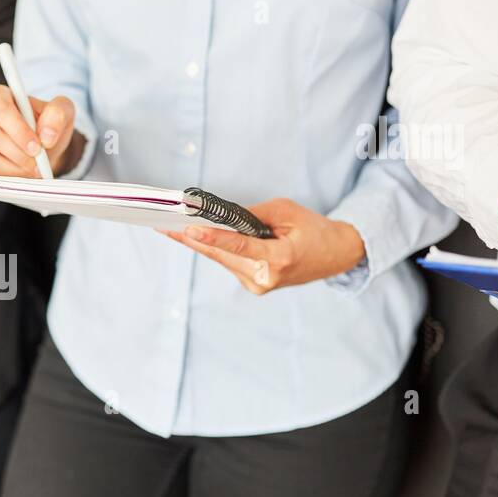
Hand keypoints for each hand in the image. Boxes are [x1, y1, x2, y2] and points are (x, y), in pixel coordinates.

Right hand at [0, 83, 84, 176]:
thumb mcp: (61, 112)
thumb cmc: (47, 124)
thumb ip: (58, 115)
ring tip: (33, 171)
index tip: (37, 148)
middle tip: (38, 165)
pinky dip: (6, 177)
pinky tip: (21, 175)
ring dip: (13, 168)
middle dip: (18, 153)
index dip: (18, 130)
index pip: (0, 109)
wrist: (40, 146)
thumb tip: (47, 135)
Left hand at [162, 199, 365, 294]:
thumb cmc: (313, 230)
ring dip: (198, 243)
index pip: (240, 246)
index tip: (190, 230)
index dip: (213, 238)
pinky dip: (216, 248)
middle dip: (191, 239)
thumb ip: (252, 215)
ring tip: (169, 227)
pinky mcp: (254, 285)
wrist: (335, 255)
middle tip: (162, 225)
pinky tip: (198, 236)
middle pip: (221, 255)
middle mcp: (265, 277)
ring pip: (222, 259)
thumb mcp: (286, 211)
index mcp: (279, 260)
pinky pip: (230, 262)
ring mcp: (258, 285)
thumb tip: (219, 218)